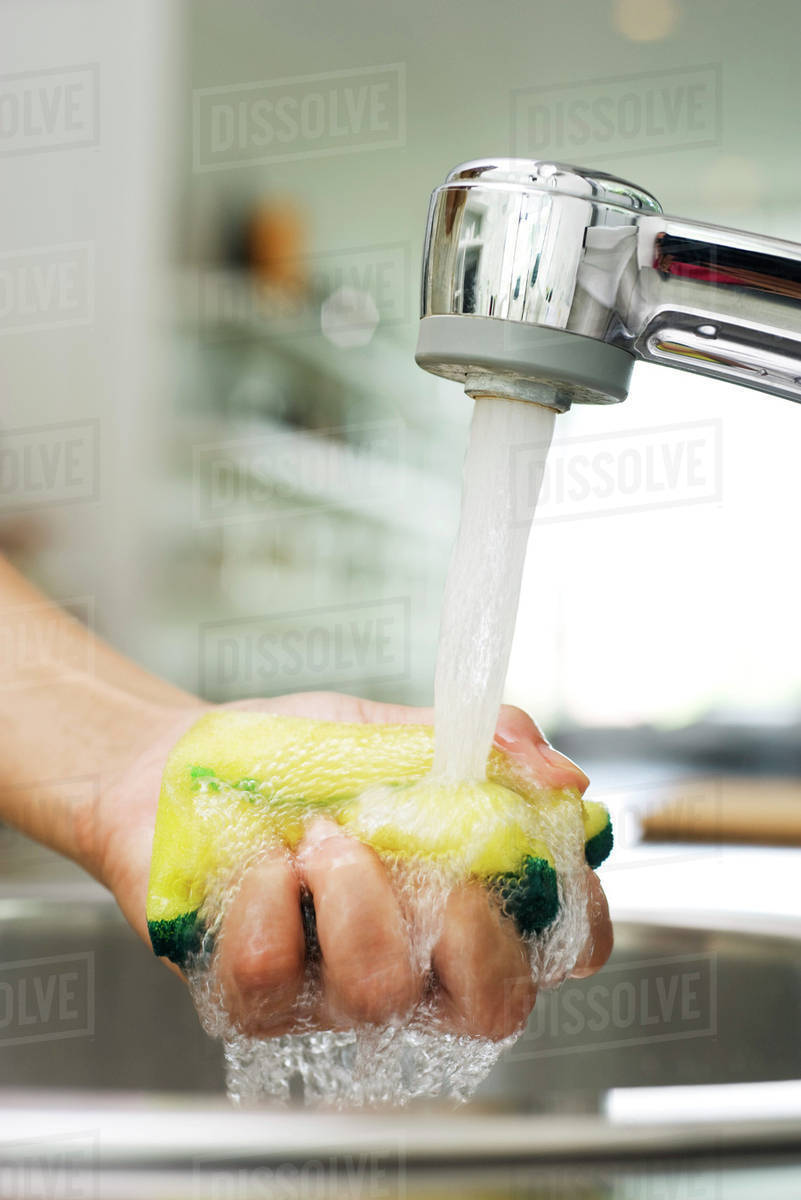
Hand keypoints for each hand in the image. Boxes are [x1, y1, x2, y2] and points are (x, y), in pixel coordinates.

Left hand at [94, 692, 612, 1040]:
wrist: (181, 760)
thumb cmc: (298, 754)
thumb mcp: (396, 728)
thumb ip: (484, 747)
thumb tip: (566, 782)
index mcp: (466, 902)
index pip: (561, 949)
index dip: (581, 917)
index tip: (550, 856)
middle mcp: (414, 963)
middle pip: (494, 1008)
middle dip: (474, 934)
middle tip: (435, 863)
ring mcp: (333, 992)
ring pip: (382, 997)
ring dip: (358, 897)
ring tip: (319, 833)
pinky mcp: (254, 1001)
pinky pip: (275, 985)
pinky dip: (268, 905)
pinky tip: (259, 860)